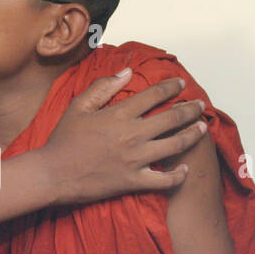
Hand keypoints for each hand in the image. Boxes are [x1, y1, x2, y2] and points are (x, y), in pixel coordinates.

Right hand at [39, 73, 207, 205]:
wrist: (52, 174)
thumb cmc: (63, 140)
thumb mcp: (78, 107)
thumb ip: (103, 87)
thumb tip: (127, 72)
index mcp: (119, 114)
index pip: (154, 95)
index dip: (171, 87)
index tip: (180, 84)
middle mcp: (132, 135)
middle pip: (172, 118)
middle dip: (190, 109)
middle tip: (200, 106)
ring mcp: (135, 159)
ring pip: (175, 145)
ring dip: (192, 135)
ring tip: (201, 129)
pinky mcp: (133, 181)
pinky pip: (164, 180)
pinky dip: (178, 175)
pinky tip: (185, 169)